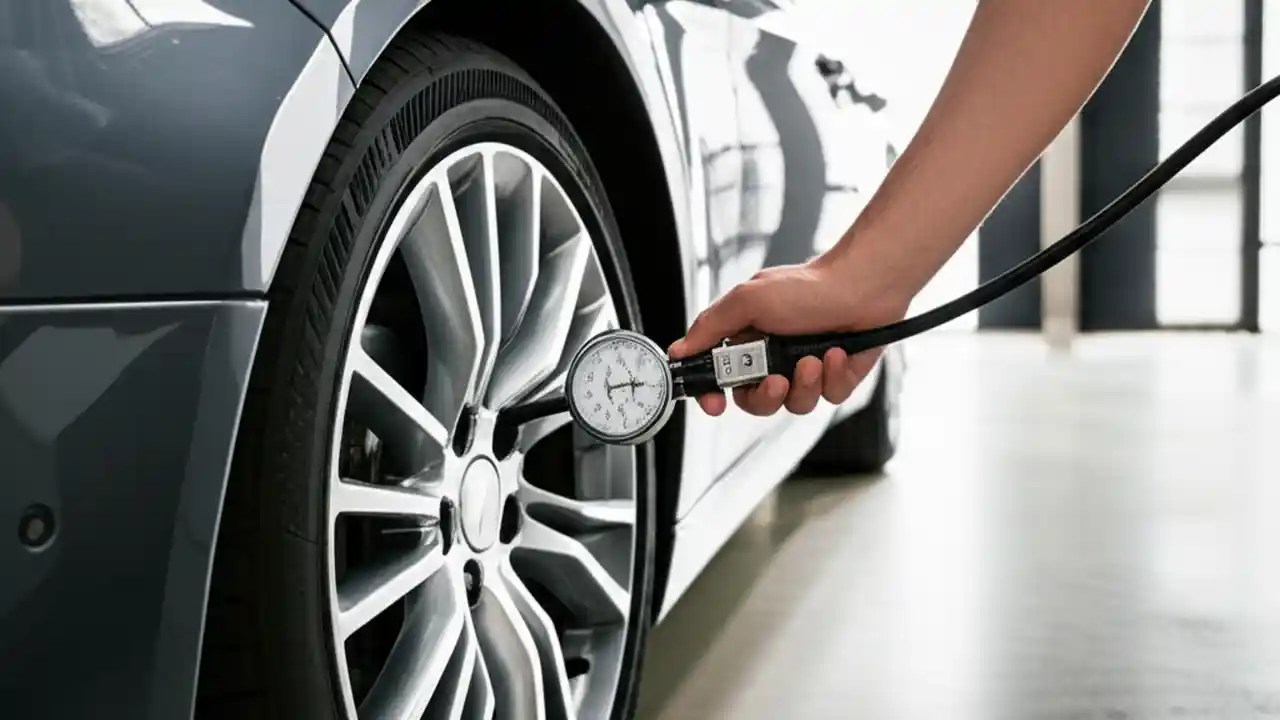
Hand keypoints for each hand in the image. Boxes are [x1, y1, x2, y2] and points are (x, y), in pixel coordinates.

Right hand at [668, 252, 908, 416]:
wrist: (863, 286)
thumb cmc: (809, 287)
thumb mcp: (747, 300)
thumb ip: (710, 327)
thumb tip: (679, 350)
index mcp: (747, 340)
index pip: (718, 379)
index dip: (713, 395)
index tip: (714, 403)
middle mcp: (773, 357)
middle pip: (754, 400)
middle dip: (764, 395)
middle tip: (774, 378)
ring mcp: (804, 369)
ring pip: (792, 404)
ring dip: (803, 384)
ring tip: (812, 358)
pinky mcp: (835, 377)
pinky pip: (827, 397)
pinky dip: (831, 376)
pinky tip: (835, 353)